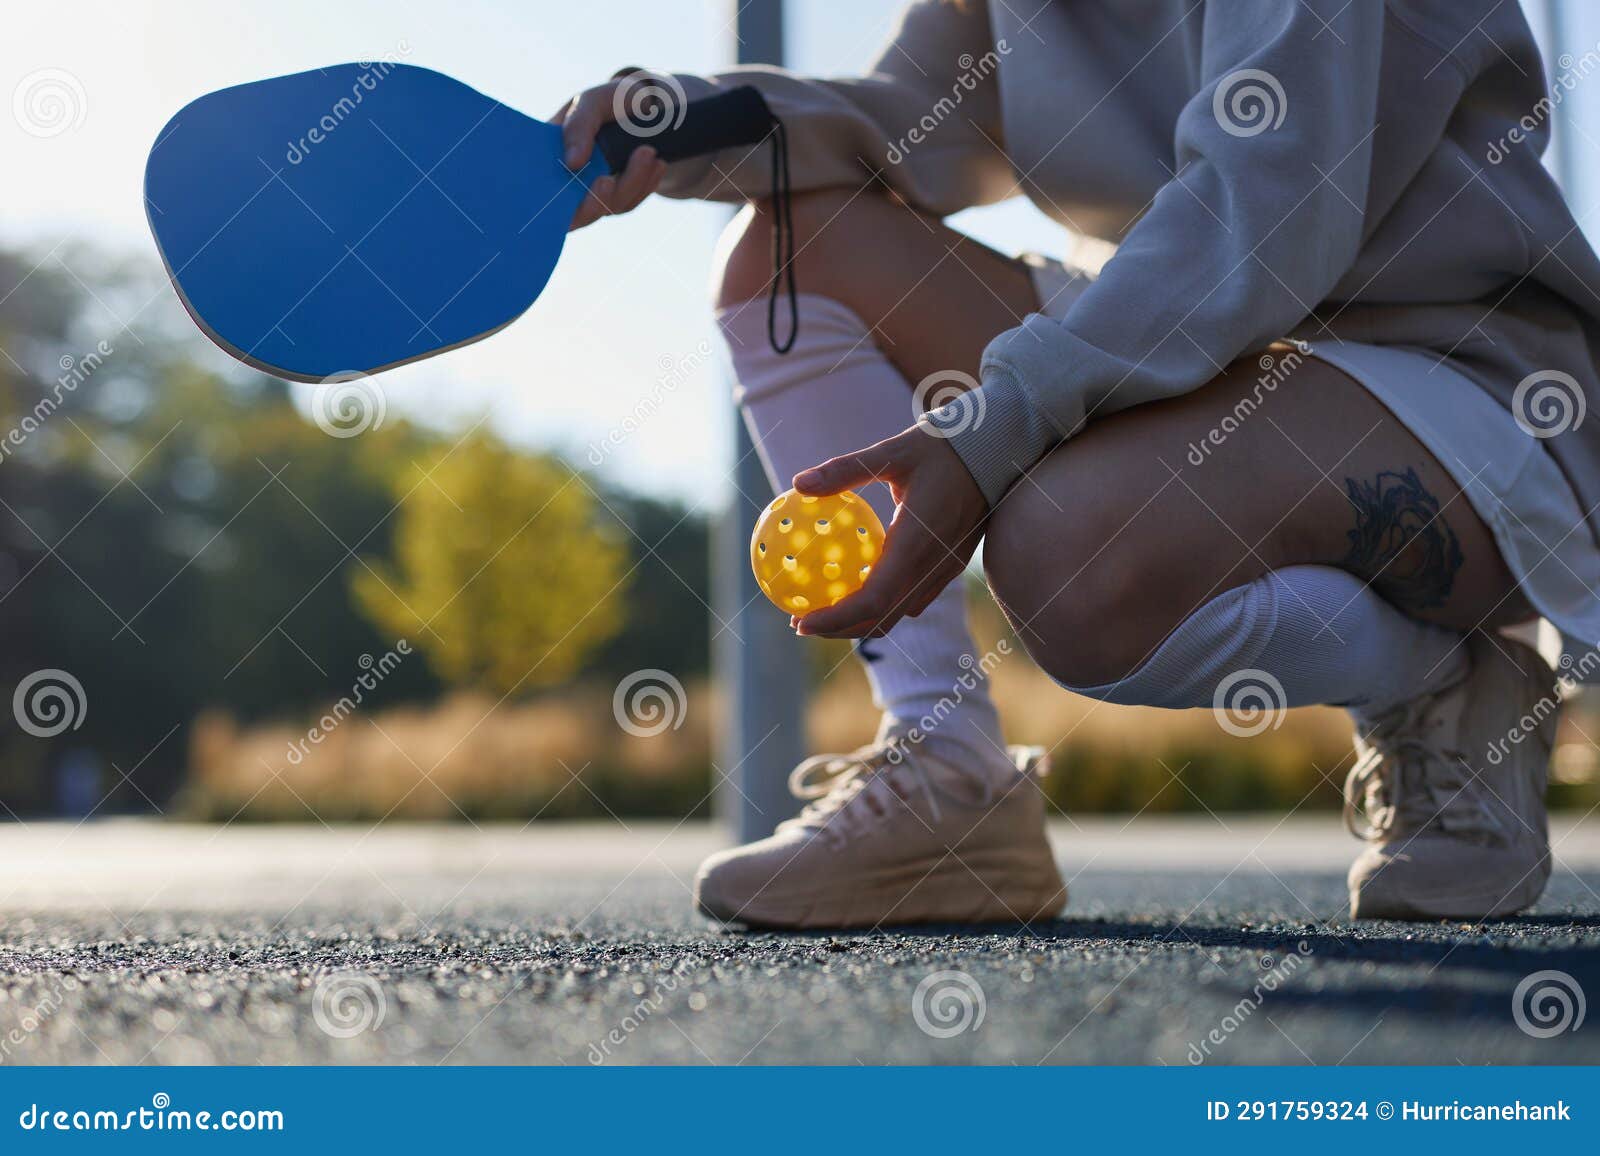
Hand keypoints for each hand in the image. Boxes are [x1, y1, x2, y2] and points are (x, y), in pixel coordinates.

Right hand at [551, 79, 669, 230]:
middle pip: (574, 211)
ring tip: (648, 152)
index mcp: (549, 154)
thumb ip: (580, 126)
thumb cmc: (613, 101)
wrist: (647, 109)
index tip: (562, 187)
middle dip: (593, 199)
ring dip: (629, 184)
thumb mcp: (595, 102)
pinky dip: (645, 185)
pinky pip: (630, 202)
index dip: (544, 198)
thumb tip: (571, 163)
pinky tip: (657, 164)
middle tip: (607, 180)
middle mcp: (568, 179)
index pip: (537, 186)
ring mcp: (593, 192)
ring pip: (608, 206)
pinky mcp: (618, 198)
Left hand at [791, 423, 988, 638]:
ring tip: (824, 609)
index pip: (872, 600)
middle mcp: (932, 566)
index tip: (800, 622)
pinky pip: (913, 598)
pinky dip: (883, 603)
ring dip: (861, 620)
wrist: (997, 450)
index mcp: (916, 543)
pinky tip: (859, 584)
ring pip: (898, 613)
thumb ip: (844, 470)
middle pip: (882, 619)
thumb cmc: (942, 447)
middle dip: (839, 629)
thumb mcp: (890, 452)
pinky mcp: (951, 566)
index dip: (835, 619)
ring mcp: (945, 570)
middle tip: (800, 622)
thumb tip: (798, 483)